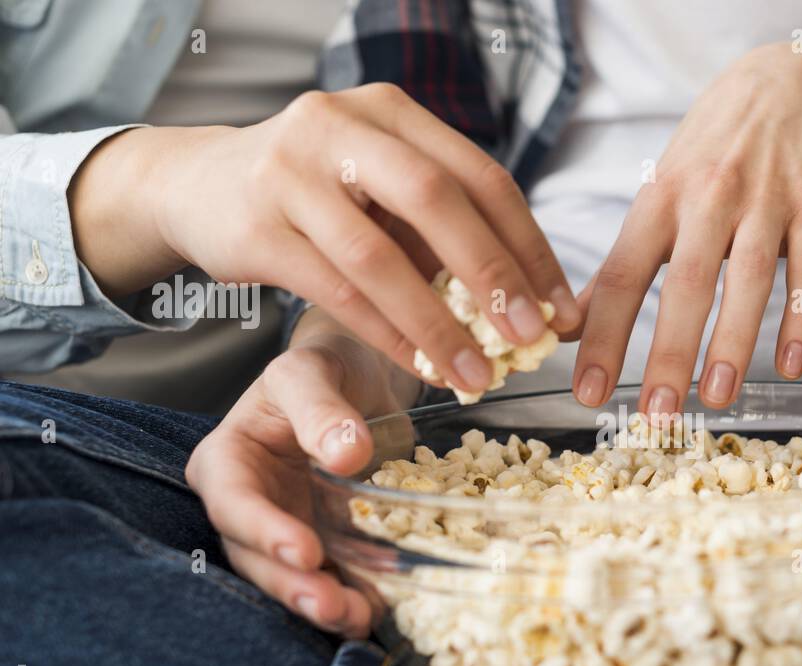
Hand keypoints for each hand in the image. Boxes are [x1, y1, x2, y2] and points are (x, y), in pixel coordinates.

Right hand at [69, 84, 580, 395]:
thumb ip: (448, 232)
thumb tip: (537, 308)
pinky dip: (384, 335)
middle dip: (492, 276)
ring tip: (476, 375)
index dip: (528, 246)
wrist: (199, 186)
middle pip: (436, 200)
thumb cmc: (317, 196)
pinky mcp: (255, 226)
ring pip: (379, 256)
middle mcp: (340, 125)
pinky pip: (334, 290)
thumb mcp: (382, 190)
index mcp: (391, 113)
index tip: (560, 308)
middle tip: (529, 338)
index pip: (480, 177)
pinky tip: (420, 367)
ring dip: (436, 325)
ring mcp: (290, 171)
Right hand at [185, 313, 412, 636]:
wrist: (362, 379)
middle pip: (257, 556)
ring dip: (322, 604)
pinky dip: (352, 598)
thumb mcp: (314, 370)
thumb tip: (346, 454)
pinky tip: (378, 612)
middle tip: (331, 605)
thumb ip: (320, 407)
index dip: (264, 532)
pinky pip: (331, 579)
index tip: (306, 551)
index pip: (234, 503)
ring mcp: (286, 528)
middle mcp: (249, 503)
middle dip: (292, 586)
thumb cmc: (326, 366)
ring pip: (291, 578)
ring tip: (358, 619)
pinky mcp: (324, 544)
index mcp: (228, 460)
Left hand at [569, 42, 801, 412]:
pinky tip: (792, 366)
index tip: (588, 392)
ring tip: (716, 398)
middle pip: (686, 283)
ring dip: (733, 343)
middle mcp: (709, 199)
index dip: (604, 337)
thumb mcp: (659, 195)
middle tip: (657, 414)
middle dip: (669, 353)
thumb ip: (620, 266)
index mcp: (660, 201)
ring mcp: (767, 202)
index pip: (623, 275)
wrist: (790, 84)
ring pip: (749, 280)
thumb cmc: (711, 154)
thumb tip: (569, 330)